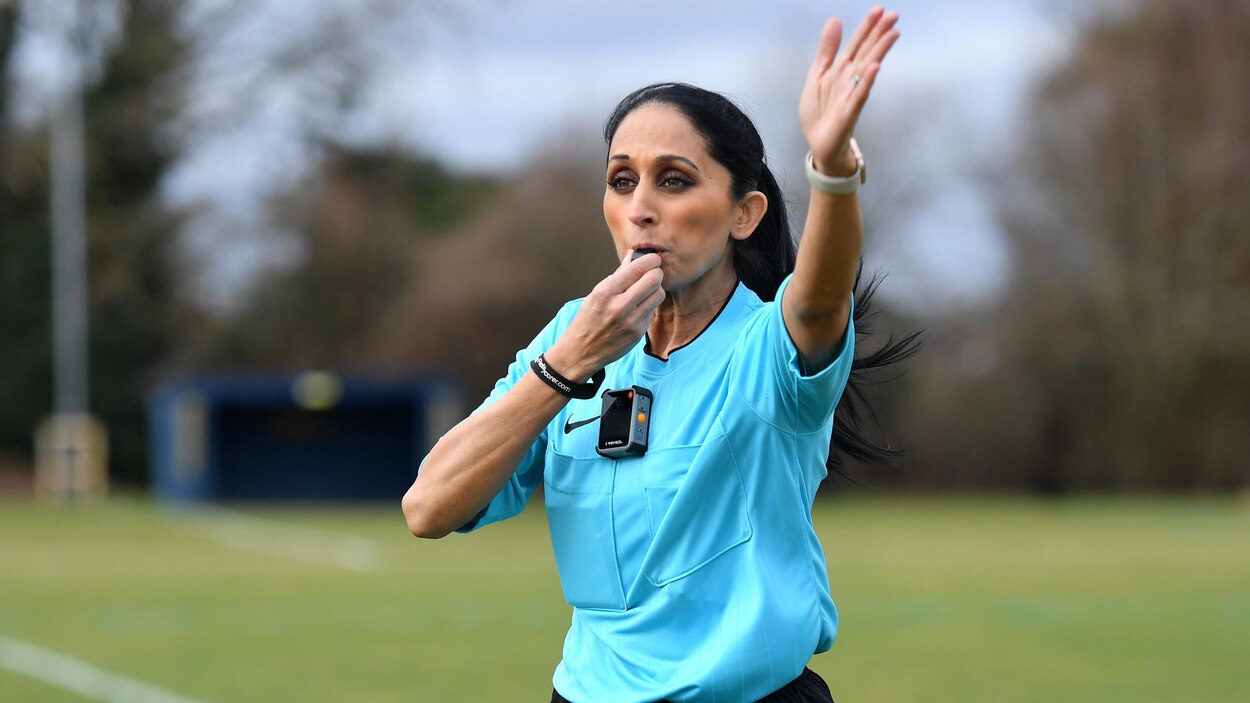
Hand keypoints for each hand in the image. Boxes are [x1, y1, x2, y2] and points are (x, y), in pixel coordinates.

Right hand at [546, 250, 663, 379]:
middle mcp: (619, 305)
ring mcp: (631, 321)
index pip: (638, 268)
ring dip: (656, 289)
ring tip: (646, 291)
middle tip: (653, 273)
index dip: (651, 260)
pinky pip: (652, 311)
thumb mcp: (597, 293)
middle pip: (654, 279)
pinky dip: (648, 306)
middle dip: (656, 272)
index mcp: (606, 291)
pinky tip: (638, 308)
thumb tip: (633, 255)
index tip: (653, 259)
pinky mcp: (638, 333)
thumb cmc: (588, 319)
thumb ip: (618, 275)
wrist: (581, 352)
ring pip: (658, 294)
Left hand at [798, 6, 899, 175]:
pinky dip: (867, 81)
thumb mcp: (818, 74)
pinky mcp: (849, 112)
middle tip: (894, 15)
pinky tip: (875, 68)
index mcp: (842, 69)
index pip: (857, 44)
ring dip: (879, 51)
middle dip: (879, 34)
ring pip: (867, 69)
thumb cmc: (820, 111)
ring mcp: (851, 95)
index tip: (880, 9)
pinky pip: (860, 95)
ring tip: (892, 34)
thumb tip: (835, 20)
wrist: (818, 143)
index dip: (867, 27)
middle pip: (866, 52)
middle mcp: (850, 79)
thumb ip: (827, 49)